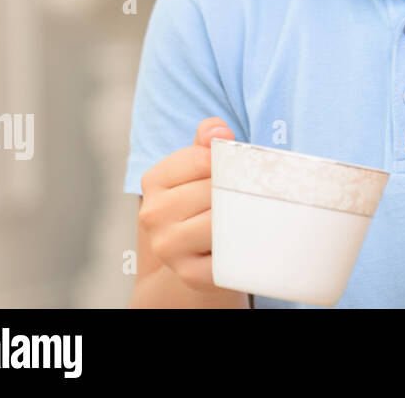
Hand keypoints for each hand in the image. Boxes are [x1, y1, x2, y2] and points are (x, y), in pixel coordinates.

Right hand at [138, 116, 234, 291]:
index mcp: (154, 180)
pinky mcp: (189, 273)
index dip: (229, 161)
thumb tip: (219, 131)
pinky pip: (227, 255)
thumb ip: (207, 142)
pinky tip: (243, 241)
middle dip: (238, 189)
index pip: (202, 158)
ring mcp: (168, 246)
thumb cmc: (203, 200)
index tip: (238, 169)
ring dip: (243, 216)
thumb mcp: (200, 166)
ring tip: (247, 215)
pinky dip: (241, 247)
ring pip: (221, 220)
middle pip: (215, 189)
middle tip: (251, 194)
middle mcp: (153, 214)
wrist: (193, 255)